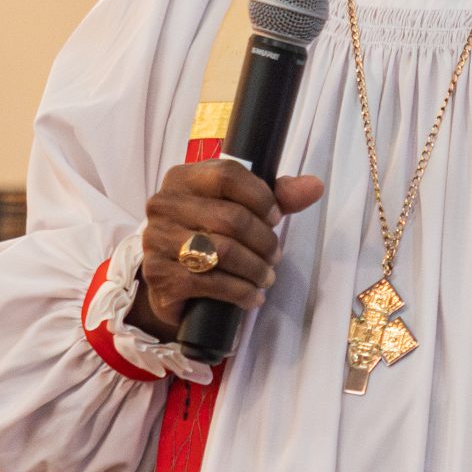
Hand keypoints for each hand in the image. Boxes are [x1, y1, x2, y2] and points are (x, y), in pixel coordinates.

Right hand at [131, 162, 324, 337]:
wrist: (172, 282)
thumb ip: (277, 196)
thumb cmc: (210, 237)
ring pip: (223, 251)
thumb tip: (315, 186)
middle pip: (230, 217)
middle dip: (264, 241)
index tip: (275, 218)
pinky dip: (240, 292)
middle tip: (276, 257)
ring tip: (267, 277)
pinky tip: (252, 297)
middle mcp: (163, 205)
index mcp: (182, 179)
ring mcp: (157, 240)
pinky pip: (210, 282)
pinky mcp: (159, 276)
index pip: (227, 175)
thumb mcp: (242, 210)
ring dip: (255, 269)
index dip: (261, 197)